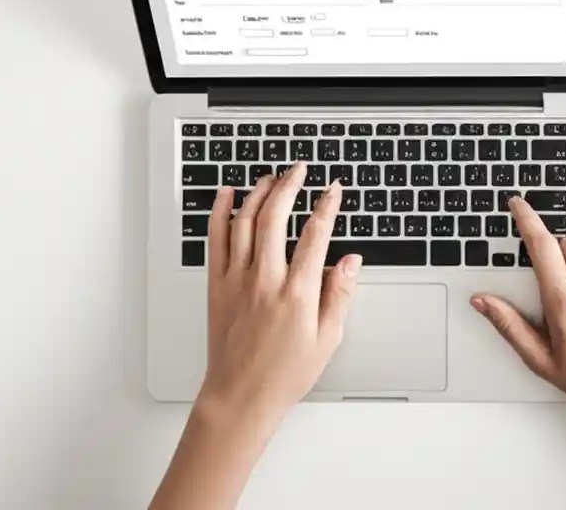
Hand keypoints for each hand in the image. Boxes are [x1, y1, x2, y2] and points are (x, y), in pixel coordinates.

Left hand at [201, 162, 359, 425]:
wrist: (240, 396)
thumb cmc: (284, 374)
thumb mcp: (328, 338)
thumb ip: (339, 295)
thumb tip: (350, 261)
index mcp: (297, 293)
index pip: (315, 235)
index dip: (326, 206)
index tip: (333, 189)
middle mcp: (265, 281)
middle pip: (276, 218)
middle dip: (290, 186)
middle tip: (300, 170)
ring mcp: (237, 281)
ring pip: (245, 222)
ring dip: (259, 193)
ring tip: (271, 176)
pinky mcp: (217, 286)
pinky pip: (215, 240)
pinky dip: (220, 213)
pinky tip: (227, 196)